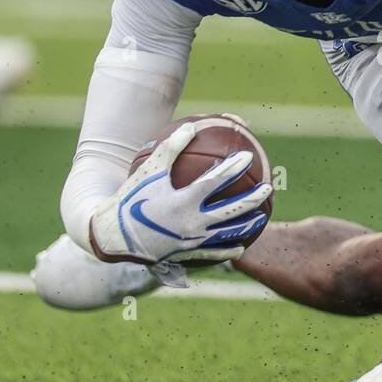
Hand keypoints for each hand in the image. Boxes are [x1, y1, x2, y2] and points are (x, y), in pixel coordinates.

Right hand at [89, 119, 271, 265]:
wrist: (112, 235)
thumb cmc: (131, 198)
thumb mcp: (149, 170)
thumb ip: (171, 147)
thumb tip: (191, 126)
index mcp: (183, 201)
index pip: (216, 182)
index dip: (233, 167)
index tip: (247, 156)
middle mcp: (191, 223)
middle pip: (231, 211)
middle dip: (253, 198)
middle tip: (268, 187)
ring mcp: (191, 242)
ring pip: (227, 235)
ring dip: (248, 225)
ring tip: (262, 217)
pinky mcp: (186, 255)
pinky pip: (213, 254)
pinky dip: (229, 250)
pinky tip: (241, 247)